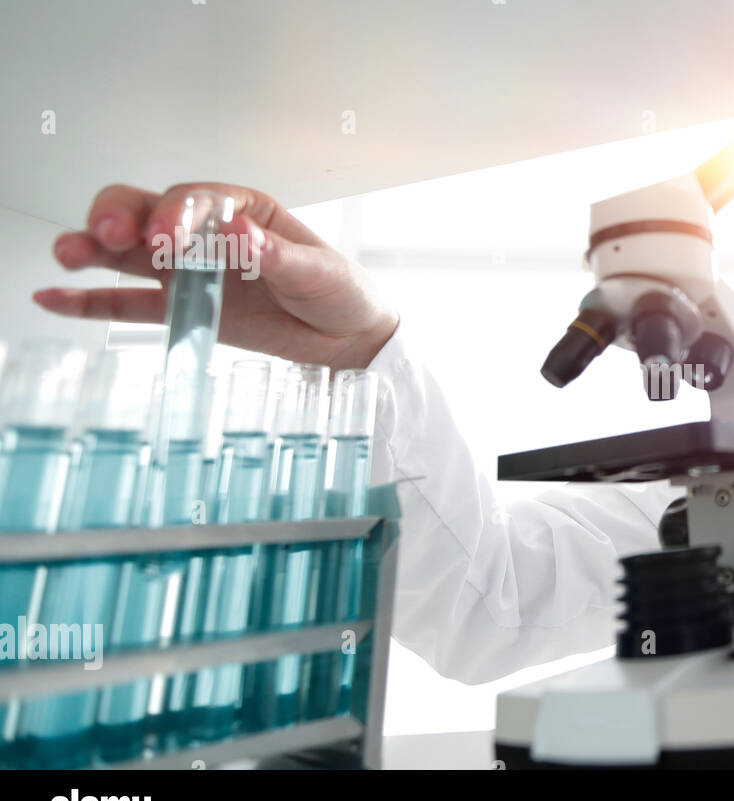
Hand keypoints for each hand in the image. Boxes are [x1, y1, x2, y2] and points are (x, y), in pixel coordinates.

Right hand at [34, 183, 397, 371]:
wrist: (350, 339)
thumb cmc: (341, 294)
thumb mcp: (319, 273)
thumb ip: (277, 256)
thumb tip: (242, 232)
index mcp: (243, 209)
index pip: (195, 199)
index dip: (174, 212)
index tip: (167, 235)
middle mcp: (207, 233)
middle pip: (145, 210)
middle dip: (120, 216)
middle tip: (110, 234)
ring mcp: (188, 270)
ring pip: (126, 251)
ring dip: (92, 248)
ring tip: (68, 255)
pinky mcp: (181, 308)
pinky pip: (127, 301)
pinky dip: (89, 299)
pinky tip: (55, 297)